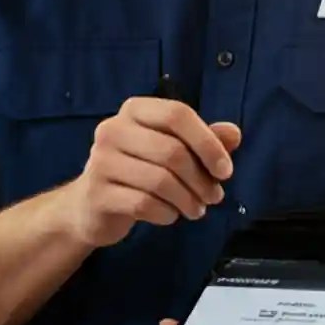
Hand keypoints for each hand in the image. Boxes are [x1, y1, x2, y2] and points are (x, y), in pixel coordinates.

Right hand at [60, 97, 241, 247]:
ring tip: (197, 209)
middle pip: (172, 151)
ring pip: (160, 180)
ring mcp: (100, 162)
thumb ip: (203, 139)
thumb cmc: (138, 170)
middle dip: (201, 179)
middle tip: (214, 196)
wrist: (90, 205)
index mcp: (134, 110)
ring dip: (188, 199)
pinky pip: (144, 204)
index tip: (225, 170)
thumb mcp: (171, 148)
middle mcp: (113, 129)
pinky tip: (171, 215)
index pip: (177, 114)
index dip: (207, 142)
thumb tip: (234, 134)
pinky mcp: (97, 194)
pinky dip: (167, 213)